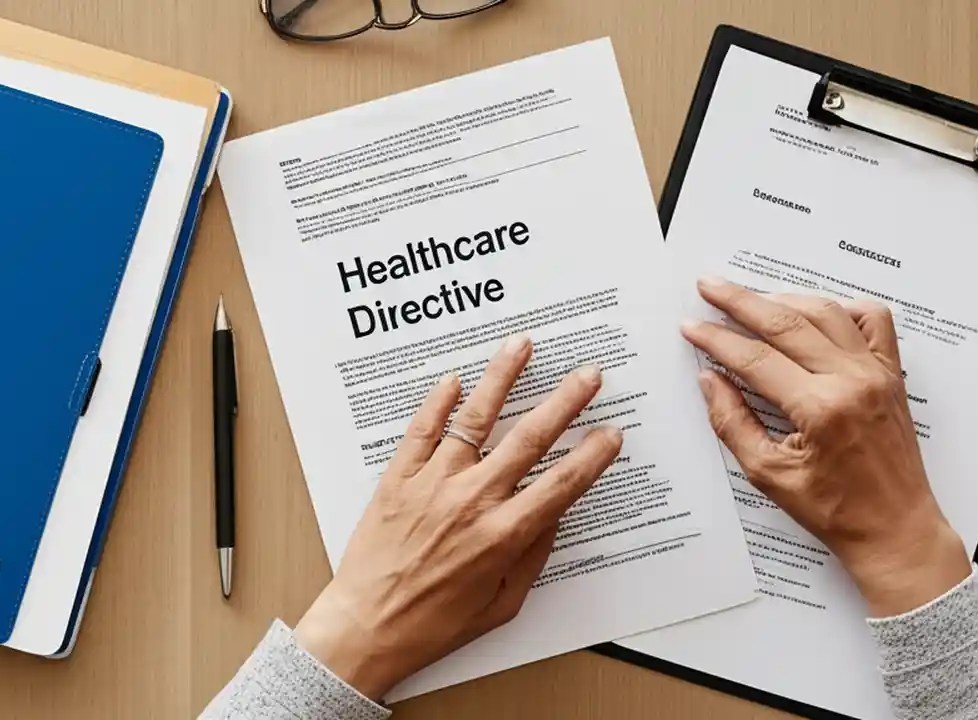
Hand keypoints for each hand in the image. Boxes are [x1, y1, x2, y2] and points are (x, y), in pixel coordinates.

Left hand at [294, 335, 622, 698]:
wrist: (367, 627)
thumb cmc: (434, 625)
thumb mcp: (502, 603)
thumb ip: (533, 555)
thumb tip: (553, 514)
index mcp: (503, 535)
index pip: (562, 483)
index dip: (592, 455)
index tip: (611, 433)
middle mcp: (472, 501)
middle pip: (529, 438)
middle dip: (565, 402)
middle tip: (587, 375)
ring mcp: (433, 484)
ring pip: (474, 419)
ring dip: (502, 378)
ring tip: (521, 346)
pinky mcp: (398, 480)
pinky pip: (421, 430)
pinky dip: (438, 401)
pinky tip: (454, 380)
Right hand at [681, 277, 969, 616]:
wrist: (895, 529)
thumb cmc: (836, 511)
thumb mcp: (768, 474)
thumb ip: (732, 421)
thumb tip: (709, 380)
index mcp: (820, 409)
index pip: (755, 358)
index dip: (716, 339)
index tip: (692, 327)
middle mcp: (852, 380)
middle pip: (786, 323)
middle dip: (740, 301)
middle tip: (709, 287)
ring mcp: (877, 372)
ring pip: (825, 312)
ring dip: (783, 299)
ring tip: (750, 296)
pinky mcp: (892, 373)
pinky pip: (873, 319)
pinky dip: (841, 307)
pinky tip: (813, 311)